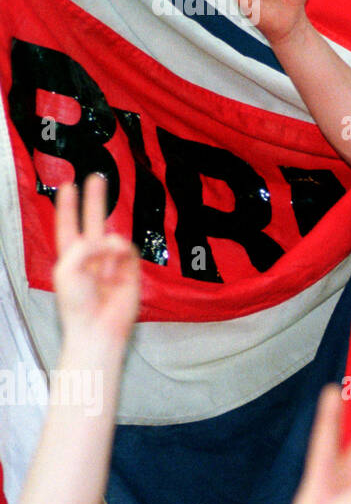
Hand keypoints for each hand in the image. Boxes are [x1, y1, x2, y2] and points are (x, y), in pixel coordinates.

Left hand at [53, 176, 139, 350]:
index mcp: (70, 256)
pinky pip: (129, 249)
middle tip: (98, 178)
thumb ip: (85, 246)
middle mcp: (90, 256)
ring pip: (113, 237)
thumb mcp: (67, 269)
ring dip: (109, 246)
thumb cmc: (77, 304)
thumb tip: (111, 240)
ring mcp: (111, 261)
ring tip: (106, 266)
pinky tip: (119, 265)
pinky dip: (123, 253)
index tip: (69, 185)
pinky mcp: (130, 269)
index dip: (68, 206)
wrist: (99, 326)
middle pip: (92, 220)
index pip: (68, 225)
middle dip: (95, 199)